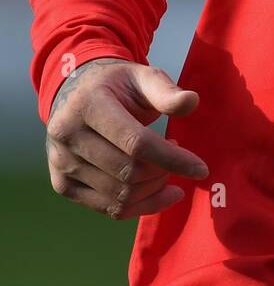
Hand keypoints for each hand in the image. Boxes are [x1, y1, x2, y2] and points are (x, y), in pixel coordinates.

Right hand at [45, 57, 208, 219]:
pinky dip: (141, 206)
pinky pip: (108, 209)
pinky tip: (159, 192)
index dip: (172, 159)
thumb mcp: (142, 77)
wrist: (78, 95)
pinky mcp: (62, 184)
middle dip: (164, 172)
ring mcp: (61, 163)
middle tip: (181, 159)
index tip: (201, 168)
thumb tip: (191, 102)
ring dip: (154, 189)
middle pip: (128, 172)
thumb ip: (166, 91)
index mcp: (88, 105)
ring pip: (119, 195)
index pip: (136, 142)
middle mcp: (67, 136)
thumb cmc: (118, 85)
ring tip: (167, 169)